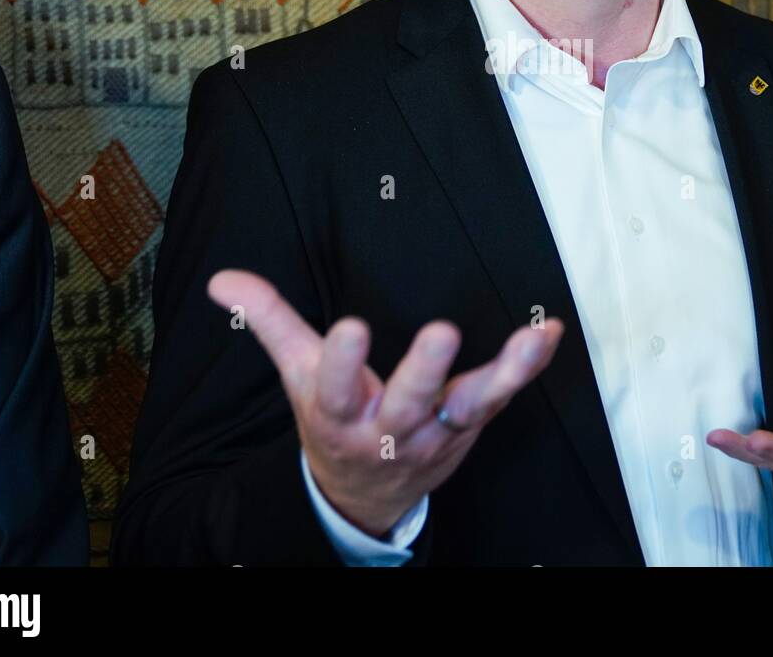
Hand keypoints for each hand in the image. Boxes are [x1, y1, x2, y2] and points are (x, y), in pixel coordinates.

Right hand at [207, 269, 563, 537]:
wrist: (364, 494)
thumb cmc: (333, 420)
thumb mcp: (297, 375)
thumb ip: (268, 321)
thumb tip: (223, 278)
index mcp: (338, 413)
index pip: (335, 388)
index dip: (342, 361)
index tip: (350, 327)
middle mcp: (388, 429)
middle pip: (407, 403)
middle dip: (423, 373)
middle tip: (441, 333)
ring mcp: (435, 434)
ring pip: (469, 406)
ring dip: (501, 374)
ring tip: (528, 341)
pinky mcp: (470, 427)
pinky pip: (502, 398)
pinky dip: (527, 368)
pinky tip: (549, 335)